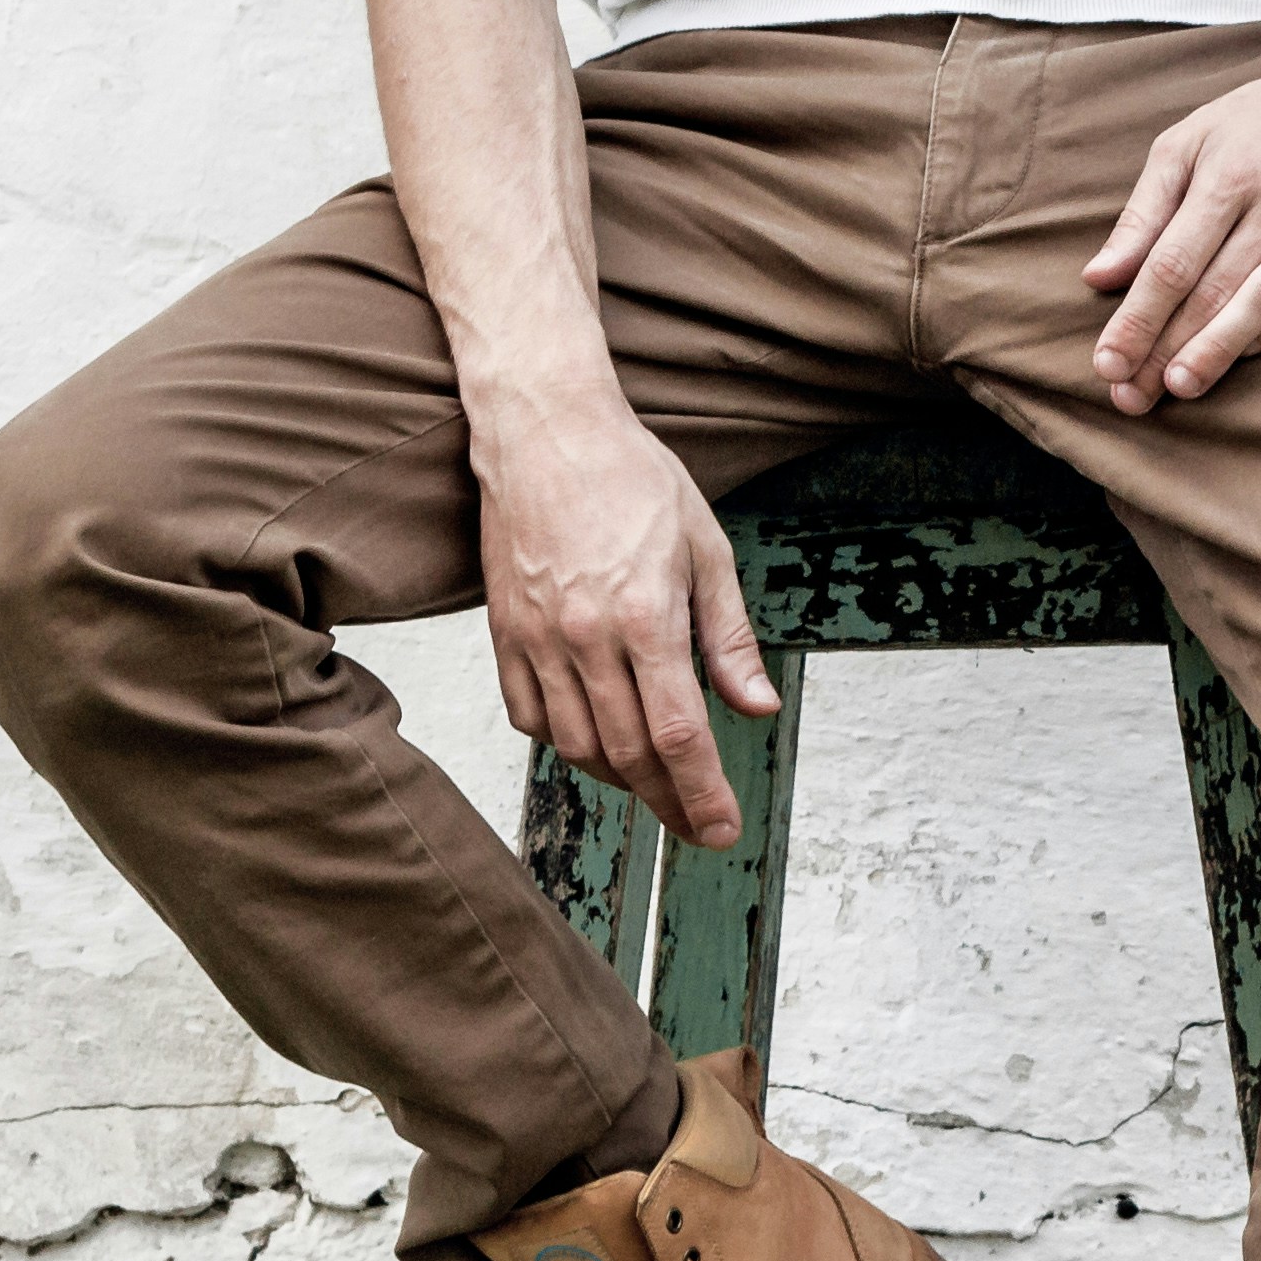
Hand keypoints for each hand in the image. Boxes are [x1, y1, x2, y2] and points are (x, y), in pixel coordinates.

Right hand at [474, 391, 778, 843]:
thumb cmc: (633, 478)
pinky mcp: (503, 631)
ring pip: (576, 745)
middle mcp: (585, 637)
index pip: (678, 733)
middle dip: (670, 802)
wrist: (544, 430)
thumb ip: (728, 637)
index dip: (703, 793)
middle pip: (628, 753)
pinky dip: (564, 744)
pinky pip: (528, 716)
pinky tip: (595, 742)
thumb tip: (757, 707)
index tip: (722, 829)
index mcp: (645, 616)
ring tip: (655, 786)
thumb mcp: (706, 548)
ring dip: (619, 779)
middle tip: (699, 826)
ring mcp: (537, 637)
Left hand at [1086, 17, 1260, 409]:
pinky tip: (1250, 355)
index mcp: (1228, 174)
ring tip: (1181, 387)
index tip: (1107, 362)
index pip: (1170, 262)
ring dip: (1221, 350)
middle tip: (1131, 396)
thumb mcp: (1194, 139)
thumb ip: (1145, 210)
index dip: (1136, 318)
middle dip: (1166, 347)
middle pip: (1212, 289)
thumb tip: (1100, 276)